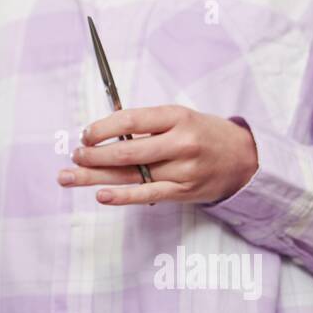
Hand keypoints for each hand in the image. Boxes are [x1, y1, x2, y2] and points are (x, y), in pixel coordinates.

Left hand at [56, 104, 257, 205]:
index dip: (103, 128)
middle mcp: (180, 142)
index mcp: (177, 116)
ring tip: (68, 176)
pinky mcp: (183, 191)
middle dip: (94, 155)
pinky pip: (147, 194)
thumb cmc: (204, 134)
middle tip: (74, 156)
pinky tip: (101, 195)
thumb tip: (103, 132)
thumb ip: (147, 124)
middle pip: (127, 150)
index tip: (85, 134)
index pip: (131, 120)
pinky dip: (122, 196)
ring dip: (95, 176)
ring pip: (132, 174)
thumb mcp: (180, 117)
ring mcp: (182, 169)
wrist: (244, 158)